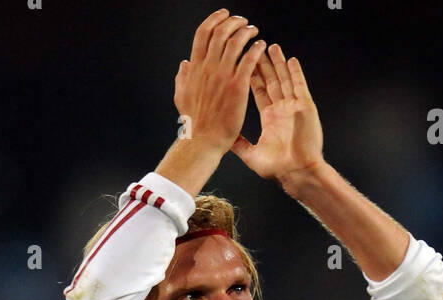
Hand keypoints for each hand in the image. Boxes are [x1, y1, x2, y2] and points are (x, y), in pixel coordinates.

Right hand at [174, 9, 265, 156]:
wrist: (202, 141)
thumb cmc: (194, 124)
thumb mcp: (181, 97)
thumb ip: (182, 78)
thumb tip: (184, 64)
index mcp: (195, 68)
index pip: (203, 33)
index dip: (214, 20)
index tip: (224, 15)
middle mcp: (208, 68)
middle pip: (220, 32)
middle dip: (233, 21)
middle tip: (242, 21)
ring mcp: (223, 76)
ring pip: (236, 41)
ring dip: (246, 31)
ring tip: (253, 31)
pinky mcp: (237, 86)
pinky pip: (249, 59)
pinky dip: (256, 48)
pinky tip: (261, 46)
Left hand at [232, 44, 324, 187]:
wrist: (297, 173)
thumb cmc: (278, 169)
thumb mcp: (252, 155)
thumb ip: (239, 143)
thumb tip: (224, 137)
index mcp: (270, 119)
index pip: (259, 92)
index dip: (253, 77)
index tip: (244, 63)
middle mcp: (282, 111)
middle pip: (271, 81)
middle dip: (264, 65)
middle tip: (255, 47)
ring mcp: (294, 107)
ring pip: (285, 80)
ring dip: (278, 64)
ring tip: (271, 47)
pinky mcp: (305, 107)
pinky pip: (300, 86)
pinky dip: (296, 72)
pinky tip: (290, 60)